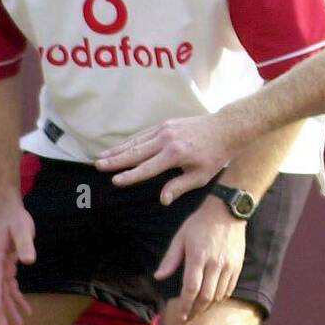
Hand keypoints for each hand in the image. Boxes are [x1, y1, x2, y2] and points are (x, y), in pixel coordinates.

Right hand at [0, 201, 35, 324]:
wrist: (6, 211)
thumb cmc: (14, 219)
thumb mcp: (22, 229)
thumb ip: (25, 244)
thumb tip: (29, 261)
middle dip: (0, 311)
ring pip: (3, 293)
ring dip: (10, 309)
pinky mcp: (6, 268)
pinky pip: (10, 288)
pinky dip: (17, 299)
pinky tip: (26, 311)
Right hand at [97, 113, 236, 204]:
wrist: (225, 128)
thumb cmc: (215, 155)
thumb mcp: (201, 176)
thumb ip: (179, 187)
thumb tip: (162, 199)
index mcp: (175, 154)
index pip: (147, 168)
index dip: (130, 176)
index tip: (115, 181)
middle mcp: (166, 140)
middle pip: (136, 152)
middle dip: (116, 160)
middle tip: (98, 166)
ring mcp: (165, 129)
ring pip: (136, 141)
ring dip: (118, 149)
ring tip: (102, 157)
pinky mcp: (165, 124)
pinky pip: (143, 134)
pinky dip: (130, 141)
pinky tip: (120, 147)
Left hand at [156, 196, 246, 322]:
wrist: (227, 211)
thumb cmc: (199, 223)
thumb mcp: (180, 237)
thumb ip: (170, 259)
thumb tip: (158, 277)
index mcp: (198, 257)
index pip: (191, 289)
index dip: (185, 306)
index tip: (181, 315)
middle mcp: (214, 264)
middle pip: (206, 297)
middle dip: (196, 311)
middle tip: (189, 318)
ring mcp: (228, 266)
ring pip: (218, 295)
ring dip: (208, 306)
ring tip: (199, 310)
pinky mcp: (237, 266)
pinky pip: (229, 289)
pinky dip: (220, 297)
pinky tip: (212, 299)